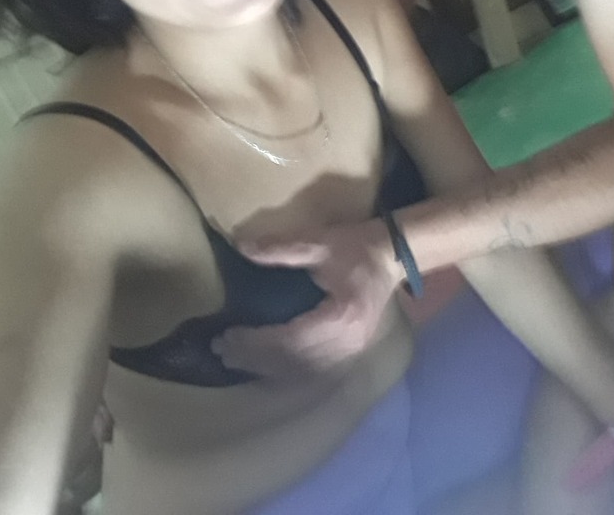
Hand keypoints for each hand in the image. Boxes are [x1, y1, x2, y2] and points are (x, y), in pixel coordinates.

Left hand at [211, 217, 402, 379]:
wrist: (394, 255)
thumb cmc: (360, 246)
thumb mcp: (322, 242)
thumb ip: (283, 247)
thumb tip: (242, 246)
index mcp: (341, 319)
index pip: (290, 339)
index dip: (256, 341)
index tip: (226, 336)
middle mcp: (346, 344)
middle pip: (292, 361)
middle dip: (253, 358)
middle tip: (220, 351)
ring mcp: (349, 352)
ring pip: (300, 371)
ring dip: (265, 368)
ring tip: (234, 359)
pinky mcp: (347, 352)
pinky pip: (310, 370)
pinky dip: (283, 370)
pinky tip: (263, 365)